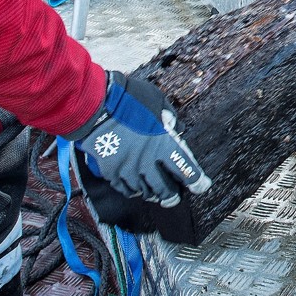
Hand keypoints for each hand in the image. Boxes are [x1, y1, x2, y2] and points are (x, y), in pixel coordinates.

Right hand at [71, 72, 211, 207]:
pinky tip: (136, 187)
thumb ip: (169, 117)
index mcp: (163, 145)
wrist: (93, 105)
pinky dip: (133, 190)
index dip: (197, 182)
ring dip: (152, 192)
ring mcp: (128, 170)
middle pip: (165, 189)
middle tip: (174, 196)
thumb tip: (174, 127)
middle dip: (173, 195)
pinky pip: (126, 189)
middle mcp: (147, 162)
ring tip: (154, 191)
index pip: (186, 170)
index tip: (201, 186)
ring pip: (145, 191)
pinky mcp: (111, 173)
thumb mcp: (157, 101)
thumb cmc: (127, 99)